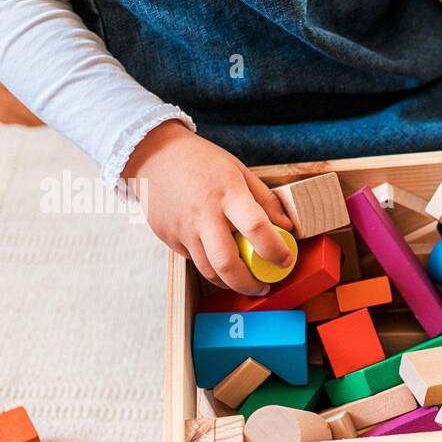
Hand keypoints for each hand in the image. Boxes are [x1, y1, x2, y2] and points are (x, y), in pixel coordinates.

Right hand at [123, 120, 293, 294]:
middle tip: (263, 287)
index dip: (275, 250)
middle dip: (249, 284)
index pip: (256, 228)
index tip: (286, 260)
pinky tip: (219, 261)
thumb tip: (287, 228)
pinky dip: (210, 267)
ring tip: (244, 281)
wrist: (154, 155)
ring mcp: (183, 229)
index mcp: (228, 194)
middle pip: (227, 264)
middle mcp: (204, 215)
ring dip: (231, 283)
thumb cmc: (202, 162)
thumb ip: (265, 200)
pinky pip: (194, 261)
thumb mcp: (240, 171)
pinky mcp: (168, 238)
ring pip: (209, 271)